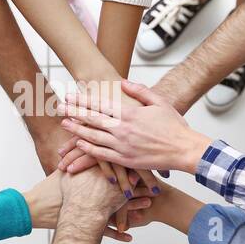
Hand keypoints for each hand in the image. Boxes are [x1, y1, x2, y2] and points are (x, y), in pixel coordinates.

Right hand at [25, 167, 151, 239]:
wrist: (38, 207)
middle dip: (141, 182)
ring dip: (136, 205)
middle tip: (156, 182)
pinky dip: (118, 233)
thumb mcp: (65, 170)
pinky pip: (106, 230)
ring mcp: (94, 206)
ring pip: (120, 205)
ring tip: (150, 204)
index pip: (118, 163)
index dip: (134, 162)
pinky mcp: (88, 222)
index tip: (148, 160)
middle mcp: (96, 188)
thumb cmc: (50, 188)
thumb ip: (76, 158)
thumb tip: (82, 145)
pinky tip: (129, 237)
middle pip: (124, 183)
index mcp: (91, 173)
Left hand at [59, 79, 211, 173]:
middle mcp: (123, 130)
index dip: (83, 100)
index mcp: (130, 114)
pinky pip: (103, 154)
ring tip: (64, 124)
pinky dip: (89, 148)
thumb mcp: (159, 102)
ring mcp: (123, 146)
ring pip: (94, 137)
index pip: (101, 104)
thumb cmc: (175, 126)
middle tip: (59, 107)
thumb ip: (139, 91)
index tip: (70, 95)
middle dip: (74, 112)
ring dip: (77, 130)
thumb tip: (123, 83)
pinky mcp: (126, 160)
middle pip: (92, 119)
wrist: (185, 150)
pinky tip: (80, 144)